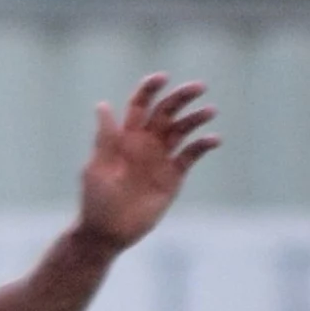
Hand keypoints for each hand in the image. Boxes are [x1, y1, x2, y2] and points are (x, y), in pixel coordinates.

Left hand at [75, 73, 218, 249]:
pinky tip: (213, 140)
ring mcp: (161, 157)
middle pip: (166, 111)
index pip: (140, 105)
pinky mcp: (174, 175)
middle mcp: (145, 142)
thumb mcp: (97, 168)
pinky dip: (203, 145)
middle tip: (199, 87)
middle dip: (181, 97)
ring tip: (210, 111)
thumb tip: (103, 105)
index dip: (151, 89)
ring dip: (196, 118)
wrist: (108, 232)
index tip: (163, 78)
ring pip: (182, 129)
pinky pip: (191, 155)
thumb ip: (105, 138)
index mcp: (124, 136)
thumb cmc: (96, 200)